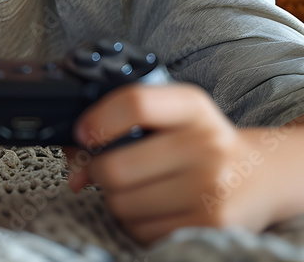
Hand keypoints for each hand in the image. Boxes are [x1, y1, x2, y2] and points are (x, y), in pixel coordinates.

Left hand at [70, 83, 303, 244]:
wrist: (260, 175)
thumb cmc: (201, 142)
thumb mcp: (172, 115)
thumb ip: (122, 121)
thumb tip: (74, 153)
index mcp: (192, 107)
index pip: (136, 104)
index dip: (98, 120)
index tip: (82, 133)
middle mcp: (206, 145)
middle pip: (116, 167)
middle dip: (97, 171)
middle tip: (102, 169)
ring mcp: (211, 188)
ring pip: (123, 204)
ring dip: (116, 199)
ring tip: (136, 188)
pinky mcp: (211, 225)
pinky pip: (142, 230)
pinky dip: (135, 222)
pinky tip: (153, 208)